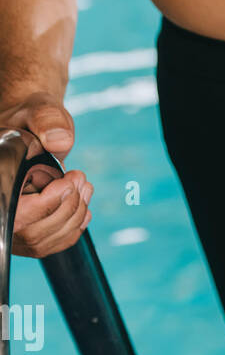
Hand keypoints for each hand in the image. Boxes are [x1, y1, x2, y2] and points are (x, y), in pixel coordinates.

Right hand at [0, 92, 92, 255]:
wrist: (31, 127)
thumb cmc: (33, 118)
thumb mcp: (39, 111)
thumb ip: (47, 120)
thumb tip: (60, 142)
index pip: (17, 211)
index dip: (47, 202)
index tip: (70, 181)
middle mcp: (1, 210)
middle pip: (33, 232)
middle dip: (66, 209)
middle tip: (82, 181)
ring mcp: (10, 226)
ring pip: (43, 242)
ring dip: (73, 218)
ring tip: (85, 188)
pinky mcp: (26, 232)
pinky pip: (49, 244)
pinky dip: (71, 229)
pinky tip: (83, 208)